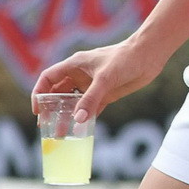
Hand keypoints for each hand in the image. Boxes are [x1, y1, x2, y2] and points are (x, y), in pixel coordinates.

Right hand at [31, 41, 165, 123]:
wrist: (150, 54)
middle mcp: (81, 76)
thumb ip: (91, 99)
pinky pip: (90, 108)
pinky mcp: (106, 94)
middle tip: (46, 127)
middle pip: (58, 93)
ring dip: (66, 116)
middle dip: (51, 109)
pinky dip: (85, 119)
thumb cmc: (126, 58)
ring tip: (60, 134)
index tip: (37, 109)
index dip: (39, 92)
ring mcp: (93, 85)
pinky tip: (80, 131)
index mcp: (75, 65)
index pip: (48, 78)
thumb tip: (77, 119)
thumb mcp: (106, 78)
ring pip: (73, 103)